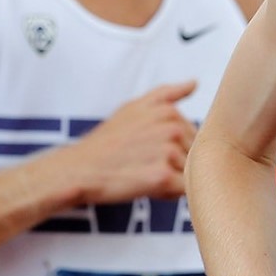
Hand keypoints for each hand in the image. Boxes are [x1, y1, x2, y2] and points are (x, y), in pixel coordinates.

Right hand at [58, 81, 197, 203]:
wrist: (80, 170)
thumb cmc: (107, 141)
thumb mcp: (133, 108)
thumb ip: (166, 94)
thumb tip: (194, 82)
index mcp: (169, 112)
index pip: (194, 137)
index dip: (176, 148)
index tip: (151, 149)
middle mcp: (172, 128)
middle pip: (195, 155)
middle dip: (177, 164)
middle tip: (146, 163)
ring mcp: (167, 152)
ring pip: (190, 173)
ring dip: (173, 179)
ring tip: (143, 173)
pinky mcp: (162, 177)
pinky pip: (184, 190)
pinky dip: (170, 193)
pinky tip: (148, 186)